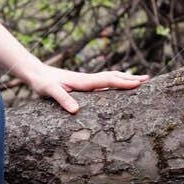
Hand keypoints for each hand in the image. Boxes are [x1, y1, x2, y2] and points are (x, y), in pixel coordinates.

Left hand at [23, 61, 149, 114]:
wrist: (35, 73)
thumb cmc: (42, 83)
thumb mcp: (50, 92)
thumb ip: (62, 99)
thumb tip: (76, 110)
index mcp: (84, 81)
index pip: (108, 81)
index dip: (124, 82)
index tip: (139, 83)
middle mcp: (87, 79)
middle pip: (113, 76)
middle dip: (130, 78)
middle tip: (148, 79)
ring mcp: (86, 80)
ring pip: (110, 78)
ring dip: (125, 78)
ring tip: (139, 80)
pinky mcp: (82, 83)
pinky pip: (103, 82)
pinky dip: (114, 81)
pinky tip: (117, 85)